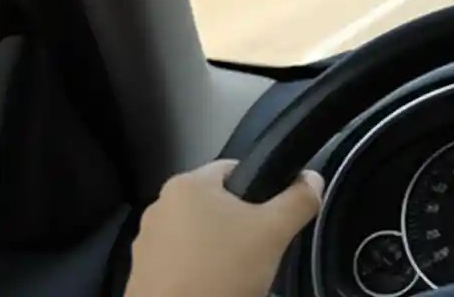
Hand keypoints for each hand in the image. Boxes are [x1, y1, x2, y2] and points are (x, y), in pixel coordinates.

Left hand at [125, 160, 323, 296]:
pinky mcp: (141, 271)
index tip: (271, 219)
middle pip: (217, 204)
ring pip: (198, 233)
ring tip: (236, 273)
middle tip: (259, 249)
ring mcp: (146, 241)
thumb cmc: (222, 272)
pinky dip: (198, 268)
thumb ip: (299, 199)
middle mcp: (159, 205)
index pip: (235, 169)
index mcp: (186, 184)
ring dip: (218, 247)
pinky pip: (180, 259)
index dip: (261, 190)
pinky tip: (214, 286)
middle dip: (240, 224)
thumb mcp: (275, 232)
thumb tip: (312, 179)